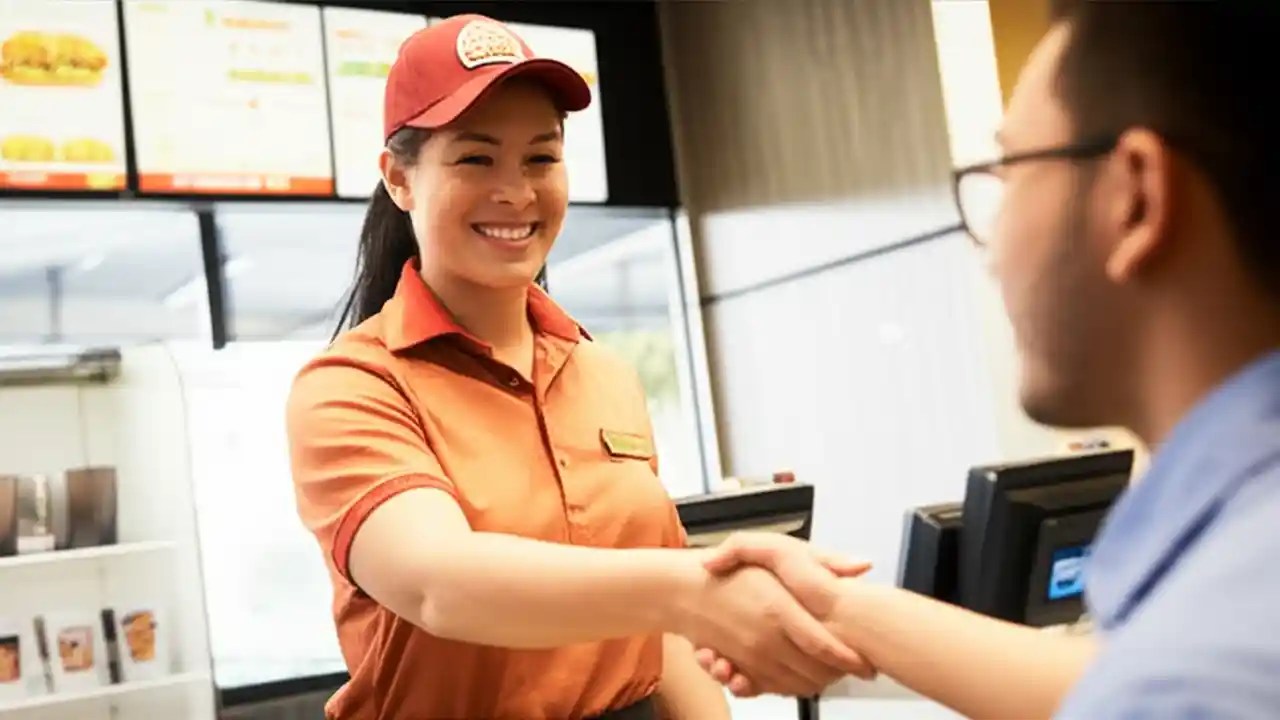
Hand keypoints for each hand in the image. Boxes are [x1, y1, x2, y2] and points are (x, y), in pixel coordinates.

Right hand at [672, 555, 863, 697]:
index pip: (824, 645)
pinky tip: (799, 675)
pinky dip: (789, 688)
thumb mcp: (776, 552)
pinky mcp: (739, 669)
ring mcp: (750, 658)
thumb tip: (861, 565)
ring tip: (833, 670)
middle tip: (856, 666)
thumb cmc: (731, 570)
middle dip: (840, 674)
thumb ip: (822, 560)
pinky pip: (773, 690)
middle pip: (815, 672)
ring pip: (796, 685)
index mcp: (778, 609)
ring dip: (819, 682)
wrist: (683, 590)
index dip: (850, 658)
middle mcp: (764, 638)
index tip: (867, 661)